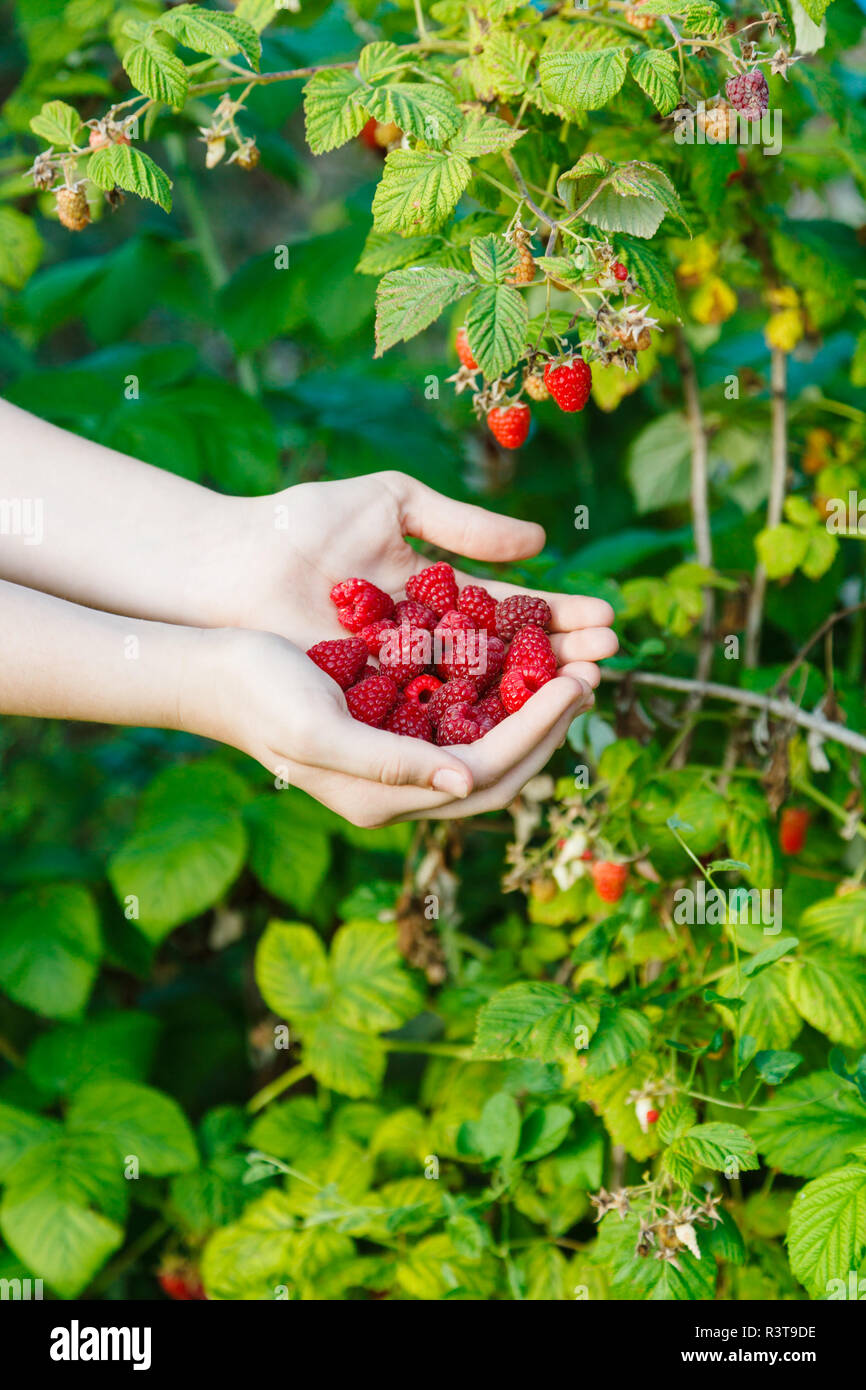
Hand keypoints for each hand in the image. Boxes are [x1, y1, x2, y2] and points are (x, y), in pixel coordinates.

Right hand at [190, 627, 595, 826]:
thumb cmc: (259, 696)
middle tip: (591, 673)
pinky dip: (501, 691)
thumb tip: (467, 782)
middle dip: (551, 724)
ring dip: (535, 708)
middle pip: (502, 768)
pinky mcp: (397, 726)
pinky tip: (524, 655)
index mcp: (386, 800)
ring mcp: (402, 760)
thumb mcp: (318, 730)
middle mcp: (403, 789)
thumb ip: (389, 763)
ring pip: (491, 743)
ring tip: (573, 664)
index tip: (575, 681)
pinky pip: (466, 717)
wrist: (215, 672)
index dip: (537, 729)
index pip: (486, 771)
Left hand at [219, 470, 618, 690]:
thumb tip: (539, 541)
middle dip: (562, 656)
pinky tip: (524, 712)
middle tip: (610, 658)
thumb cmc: (303, 527)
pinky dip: (480, 715)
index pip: (510, 611)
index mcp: (434, 596)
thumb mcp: (394, 505)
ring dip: (535, 690)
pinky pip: (435, 715)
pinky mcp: (374, 709)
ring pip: (482, 691)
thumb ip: (463, 525)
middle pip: (508, 657)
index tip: (606, 619)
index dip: (558, 616)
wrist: (234, 563)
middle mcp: (426, 644)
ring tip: (586, 684)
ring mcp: (402, 680)